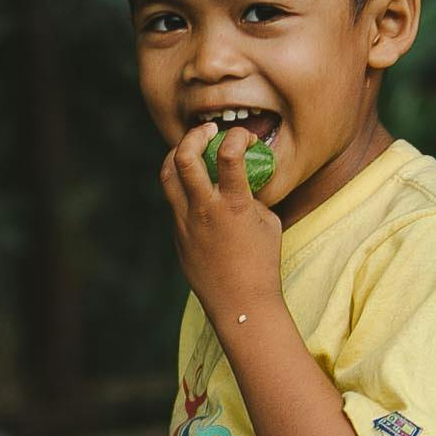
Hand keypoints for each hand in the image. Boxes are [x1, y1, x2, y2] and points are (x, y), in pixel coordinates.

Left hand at [160, 124, 282, 323]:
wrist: (240, 303)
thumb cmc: (262, 263)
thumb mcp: (268, 223)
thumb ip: (251, 197)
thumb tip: (240, 180)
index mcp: (234, 205)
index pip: (229, 155)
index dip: (237, 135)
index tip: (244, 137)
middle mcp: (204, 210)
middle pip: (183, 158)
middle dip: (194, 135)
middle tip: (208, 131)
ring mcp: (185, 223)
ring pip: (167, 176)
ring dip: (178, 156)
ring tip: (192, 150)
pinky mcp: (177, 235)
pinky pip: (174, 201)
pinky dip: (183, 186)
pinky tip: (198, 189)